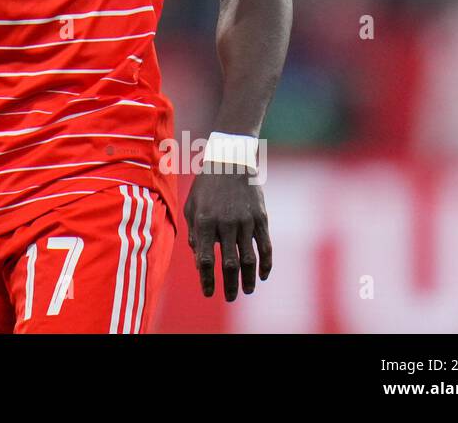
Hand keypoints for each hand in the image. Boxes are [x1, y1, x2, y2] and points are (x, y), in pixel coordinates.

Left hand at [184, 166, 272, 300]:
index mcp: (204, 221)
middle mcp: (225, 223)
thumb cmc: (206, 186)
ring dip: (249, 279)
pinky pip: (265, 246)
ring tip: (246, 290)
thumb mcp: (191, 206)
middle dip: (229, 285)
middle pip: (228, 264)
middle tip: (230, 297)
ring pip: (249, 259)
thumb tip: (199, 262)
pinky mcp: (261, 218)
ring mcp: (245, 221)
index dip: (207, 280)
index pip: (206, 260)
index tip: (208, 293)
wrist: (230, 160)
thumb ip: (193, 234)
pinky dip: (266, 264)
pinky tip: (263, 275)